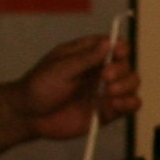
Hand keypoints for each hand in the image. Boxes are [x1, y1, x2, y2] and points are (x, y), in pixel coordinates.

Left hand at [11, 34, 137, 140]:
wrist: (28, 116)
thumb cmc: (39, 86)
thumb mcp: (61, 68)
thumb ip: (87, 58)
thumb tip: (110, 42)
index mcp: (88, 55)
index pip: (114, 46)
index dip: (121, 48)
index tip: (119, 53)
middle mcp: (100, 72)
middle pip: (127, 65)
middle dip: (121, 70)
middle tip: (106, 78)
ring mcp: (105, 92)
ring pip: (132, 84)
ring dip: (127, 86)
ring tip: (110, 92)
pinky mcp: (107, 112)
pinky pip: (129, 106)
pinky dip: (130, 104)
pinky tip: (117, 105)